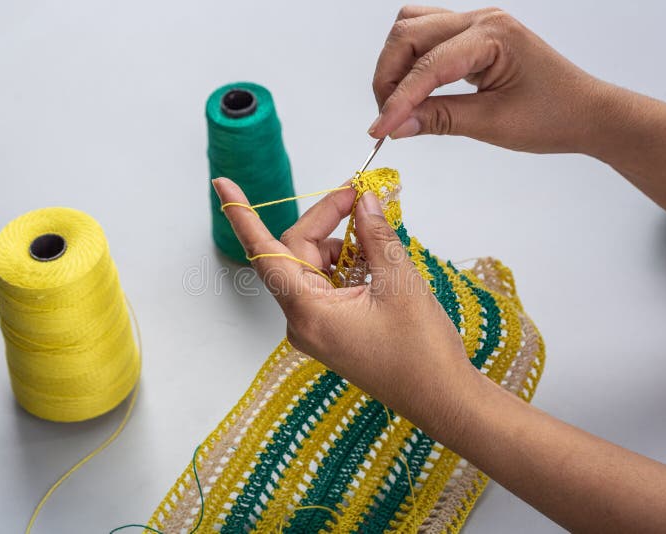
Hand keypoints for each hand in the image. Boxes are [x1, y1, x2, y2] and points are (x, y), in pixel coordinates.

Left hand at [212, 178, 474, 429]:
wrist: (443, 399)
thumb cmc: (422, 352)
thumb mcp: (401, 283)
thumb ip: (376, 236)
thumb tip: (364, 200)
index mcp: (308, 311)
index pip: (264, 252)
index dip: (241, 214)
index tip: (222, 182)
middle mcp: (302, 320)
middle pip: (298, 251)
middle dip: (327, 219)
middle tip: (361, 193)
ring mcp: (316, 327)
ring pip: (315, 266)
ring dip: (342, 242)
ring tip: (379, 233)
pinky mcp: (331, 330)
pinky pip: (329, 284)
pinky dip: (349, 263)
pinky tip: (377, 257)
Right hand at [369, 5, 604, 152]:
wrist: (587, 112)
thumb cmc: (553, 116)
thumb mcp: (492, 124)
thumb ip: (440, 119)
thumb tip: (396, 126)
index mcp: (492, 35)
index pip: (427, 66)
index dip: (397, 101)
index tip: (378, 131)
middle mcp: (481, 19)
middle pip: (408, 33)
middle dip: (389, 76)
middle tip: (387, 119)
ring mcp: (477, 23)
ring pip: (413, 27)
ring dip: (396, 63)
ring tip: (397, 104)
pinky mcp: (474, 35)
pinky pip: (428, 35)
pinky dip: (411, 60)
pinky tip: (414, 90)